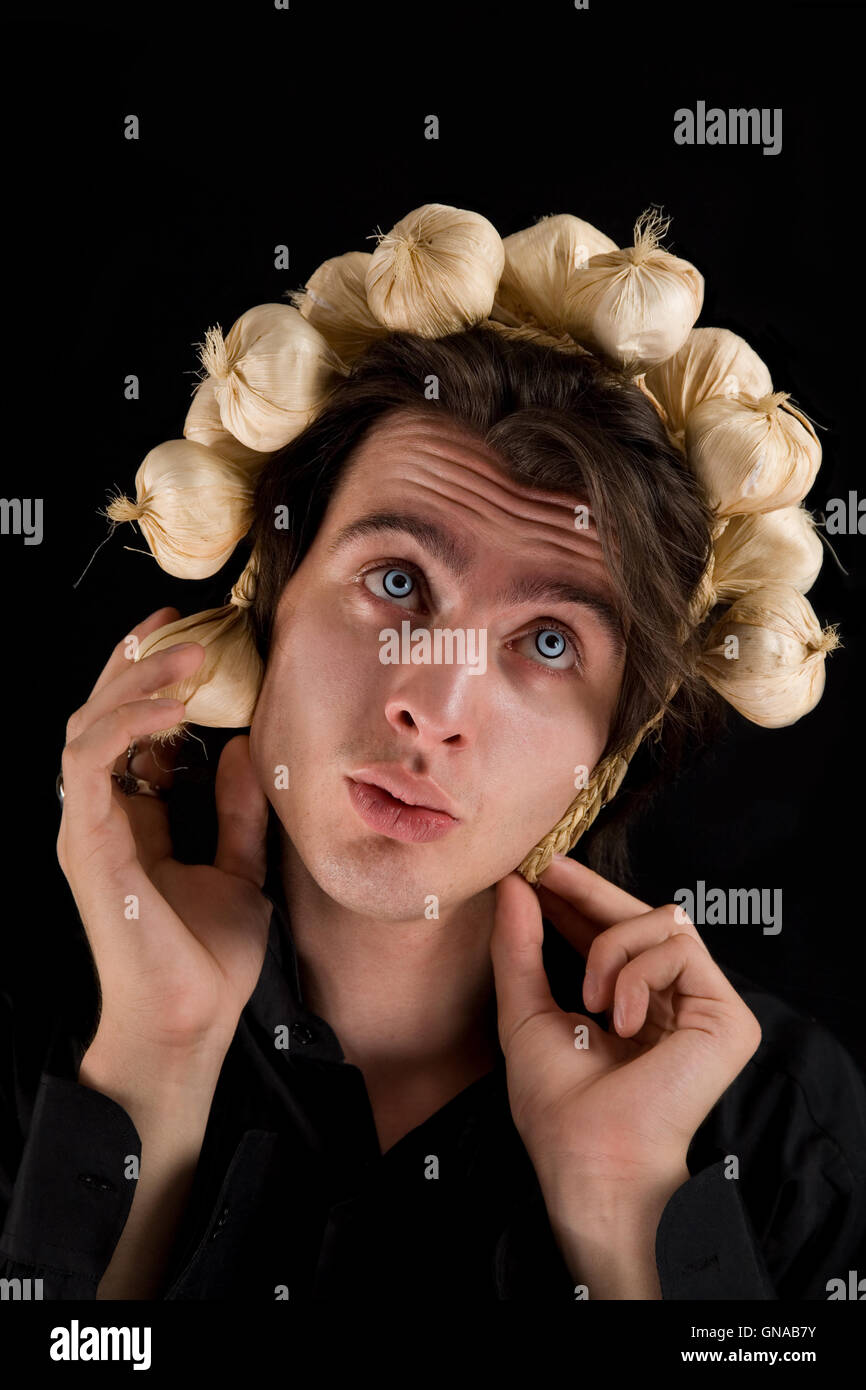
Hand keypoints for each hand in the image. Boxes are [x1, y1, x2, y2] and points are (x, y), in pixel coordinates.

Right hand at [57, 607, 272, 1065]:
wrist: (189, 1023)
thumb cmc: (206, 960)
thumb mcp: (239, 868)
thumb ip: (236, 810)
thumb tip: (239, 748)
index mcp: (134, 819)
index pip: (129, 730)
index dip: (153, 680)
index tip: (193, 637)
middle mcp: (104, 816)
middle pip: (103, 715)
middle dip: (138, 663)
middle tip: (184, 624)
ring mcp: (90, 828)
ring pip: (88, 727)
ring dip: (136, 683)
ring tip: (189, 655)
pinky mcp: (90, 843)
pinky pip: (91, 763)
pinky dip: (124, 724)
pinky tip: (168, 706)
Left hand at [489, 855, 761, 1211]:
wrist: (590, 1157)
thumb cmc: (558, 1106)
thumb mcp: (525, 1012)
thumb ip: (519, 949)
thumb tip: (514, 887)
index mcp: (633, 1005)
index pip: (613, 936)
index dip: (579, 900)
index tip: (538, 872)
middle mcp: (675, 1004)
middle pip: (644, 918)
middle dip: (592, 890)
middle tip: (548, 869)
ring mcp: (705, 1009)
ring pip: (664, 922)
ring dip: (611, 948)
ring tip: (591, 999)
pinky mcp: (728, 1017)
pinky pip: (682, 949)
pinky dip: (638, 973)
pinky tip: (620, 1020)